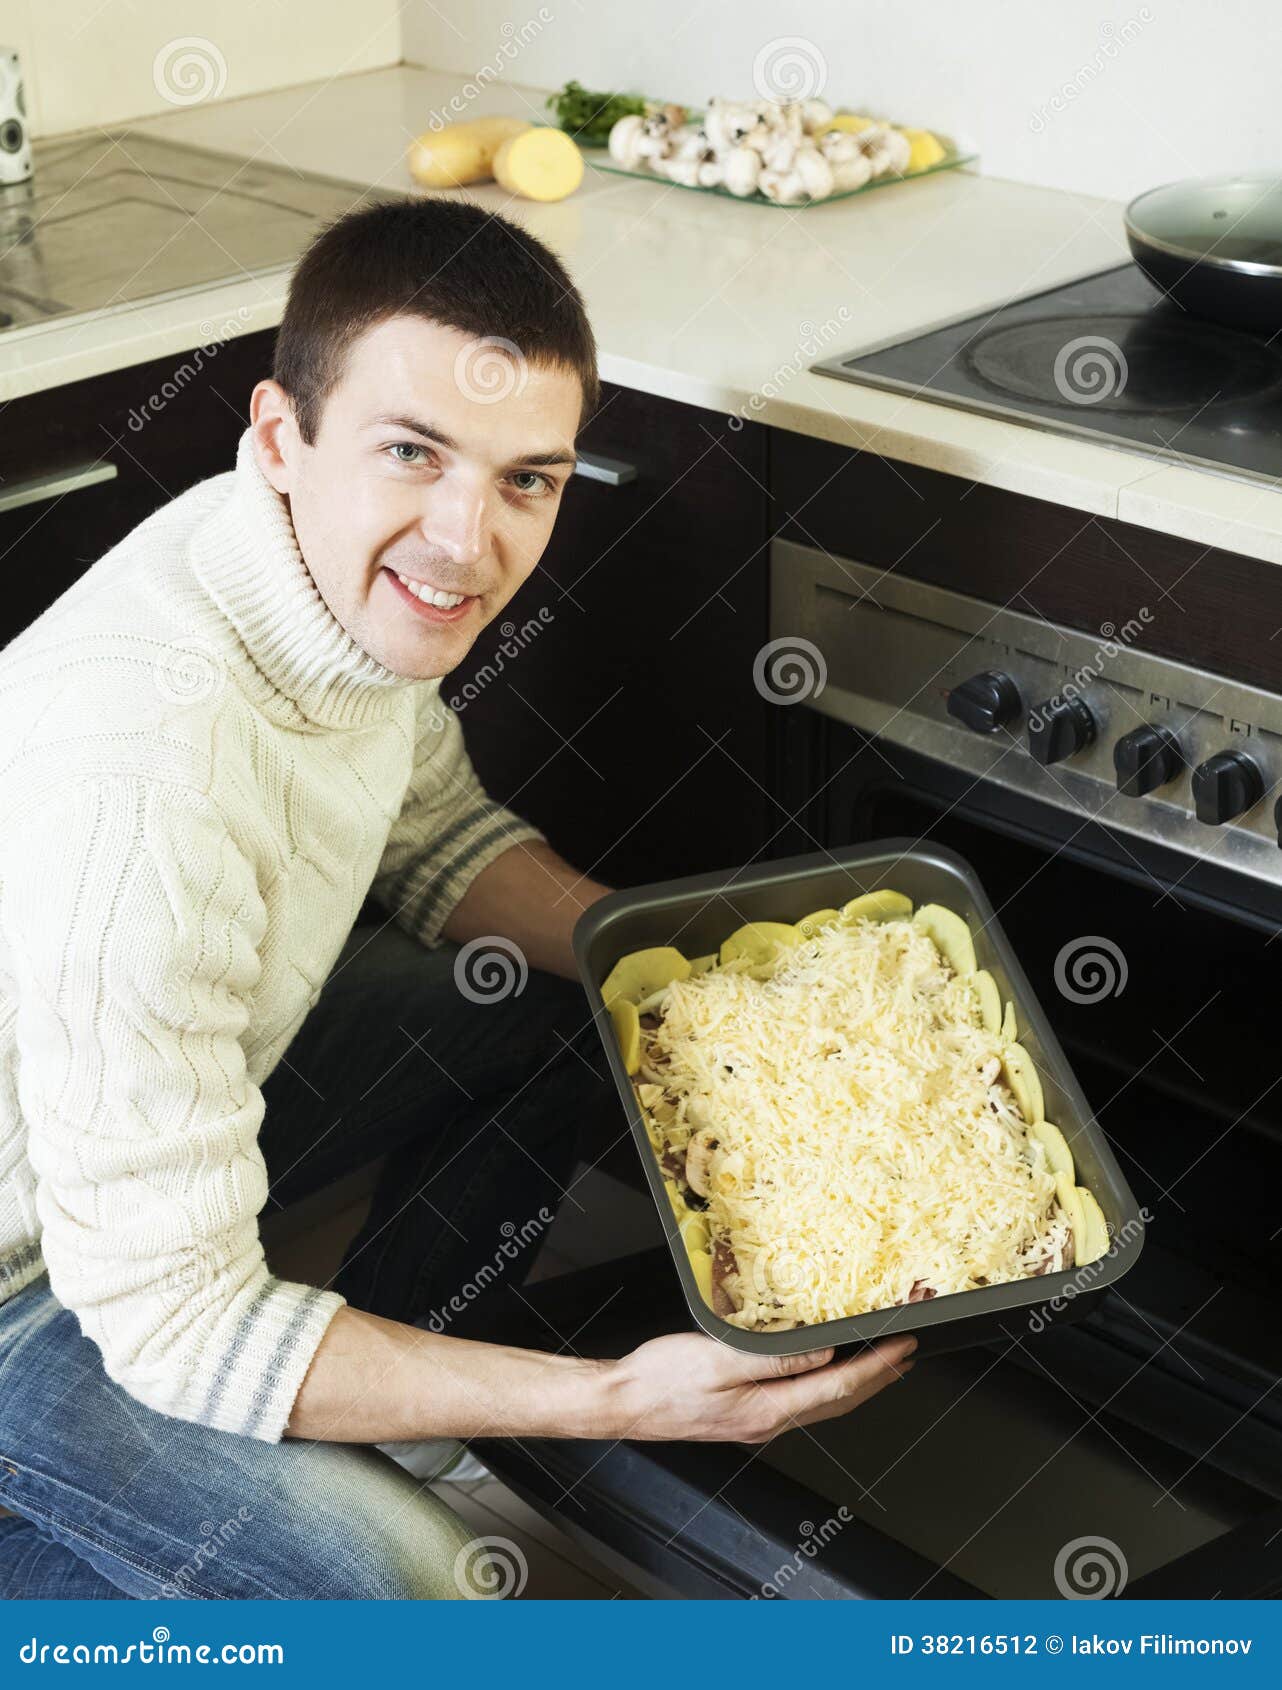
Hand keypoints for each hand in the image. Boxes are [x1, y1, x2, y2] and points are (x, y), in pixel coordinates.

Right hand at [598, 1330, 916, 1443]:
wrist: (623, 1401)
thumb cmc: (661, 1380)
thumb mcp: (718, 1360)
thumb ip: (773, 1359)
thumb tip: (822, 1355)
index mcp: (765, 1410)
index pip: (837, 1389)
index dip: (875, 1369)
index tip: (902, 1348)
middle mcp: (766, 1422)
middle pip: (837, 1404)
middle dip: (876, 1379)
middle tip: (905, 1355)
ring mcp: (755, 1420)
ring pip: (821, 1405)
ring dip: (855, 1384)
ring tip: (879, 1365)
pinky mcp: (743, 1412)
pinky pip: (799, 1400)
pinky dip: (825, 1385)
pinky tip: (824, 1372)